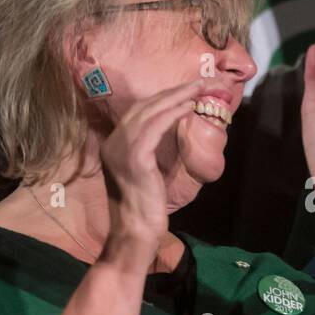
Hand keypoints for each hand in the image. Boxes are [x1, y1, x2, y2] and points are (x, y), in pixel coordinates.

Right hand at [97, 78, 209, 246]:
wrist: (135, 233)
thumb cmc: (145, 208)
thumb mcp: (144, 173)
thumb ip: (148, 150)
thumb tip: (171, 127)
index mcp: (113, 145)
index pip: (139, 111)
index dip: (165, 97)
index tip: (188, 89)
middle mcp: (113, 143)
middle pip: (145, 106)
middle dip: (175, 91)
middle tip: (201, 81)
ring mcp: (121, 149)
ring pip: (151, 112)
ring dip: (178, 96)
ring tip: (200, 89)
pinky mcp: (135, 158)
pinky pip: (154, 127)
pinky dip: (172, 113)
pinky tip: (189, 107)